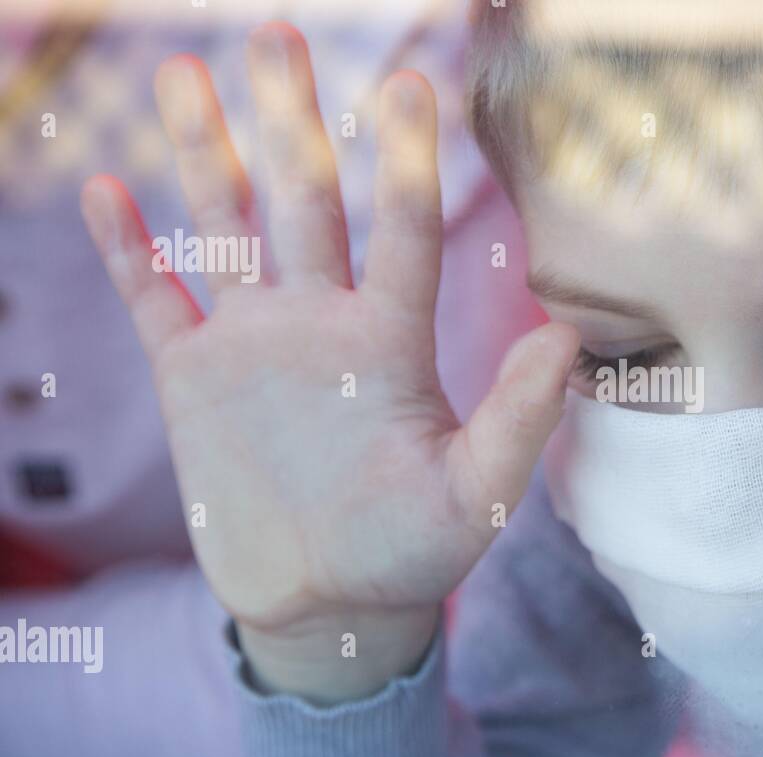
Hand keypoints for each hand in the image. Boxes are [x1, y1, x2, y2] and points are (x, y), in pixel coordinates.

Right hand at [79, 22, 577, 702]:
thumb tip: (565, 336)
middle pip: (307, 201)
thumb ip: (516, 420)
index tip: (410, 84)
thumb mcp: (475, 498)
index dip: (406, 162)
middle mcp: (325, 321)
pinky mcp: (194, 379)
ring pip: (228, 227)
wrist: (334, 605)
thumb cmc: (416, 554)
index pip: (404, 232)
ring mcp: (256, 343)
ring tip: (182, 72)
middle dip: (290, 122)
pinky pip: (156, 299)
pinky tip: (109, 190)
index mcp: (393, 340)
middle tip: (277, 33)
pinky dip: (131, 251)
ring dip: (205, 152)